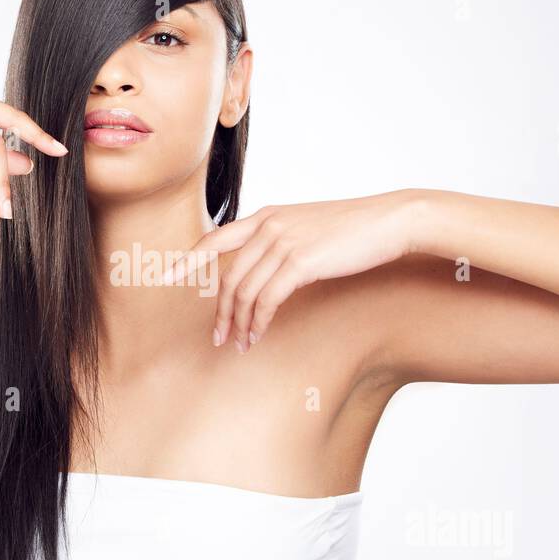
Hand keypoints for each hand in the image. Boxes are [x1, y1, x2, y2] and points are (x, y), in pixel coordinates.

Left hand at [162, 190, 423, 350]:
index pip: (216, 238)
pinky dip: (258, 322)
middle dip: (220, 312)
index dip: (189, 258)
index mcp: (266, 215)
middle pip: (227, 276)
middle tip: (219, 337)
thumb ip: (283, 242)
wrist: (389, 221)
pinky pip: (266, 300)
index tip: (169, 275)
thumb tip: (268, 268)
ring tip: (240, 344)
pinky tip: (258, 335)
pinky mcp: (299, 262)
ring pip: (243, 292)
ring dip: (239, 323)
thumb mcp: (309, 228)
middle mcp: (268, 226)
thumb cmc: (354, 228)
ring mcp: (282, 243)